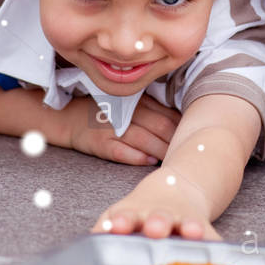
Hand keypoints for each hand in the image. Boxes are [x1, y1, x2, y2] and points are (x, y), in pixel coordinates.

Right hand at [64, 94, 179, 166]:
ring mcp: (113, 128)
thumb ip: (155, 110)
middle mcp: (127, 113)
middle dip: (176, 142)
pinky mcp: (101, 144)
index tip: (194, 139)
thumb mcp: (131, 103)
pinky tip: (150, 162)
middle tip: (188, 153)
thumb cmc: (107, 111)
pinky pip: (123, 152)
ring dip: (161, 151)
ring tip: (173, 161)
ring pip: (145, 140)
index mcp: (138, 102)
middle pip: (160, 128)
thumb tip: (183, 123)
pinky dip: (138, 157)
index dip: (183, 129)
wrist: (70, 118)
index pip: (168, 116)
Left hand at [92, 172, 219, 239]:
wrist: (176, 188)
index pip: (126, 216)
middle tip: (154, 229)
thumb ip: (105, 228)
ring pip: (186, 224)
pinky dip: (214, 243)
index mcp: (135, 214)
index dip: (122, 220)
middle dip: (156, 223)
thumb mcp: (120, 214)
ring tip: (191, 232)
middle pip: (158, 218)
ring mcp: (182, 221)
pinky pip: (211, 237)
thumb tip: (89, 240)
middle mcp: (159, 217)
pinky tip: (221, 251)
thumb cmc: (140, 212)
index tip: (117, 226)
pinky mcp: (203, 228)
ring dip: (188, 228)